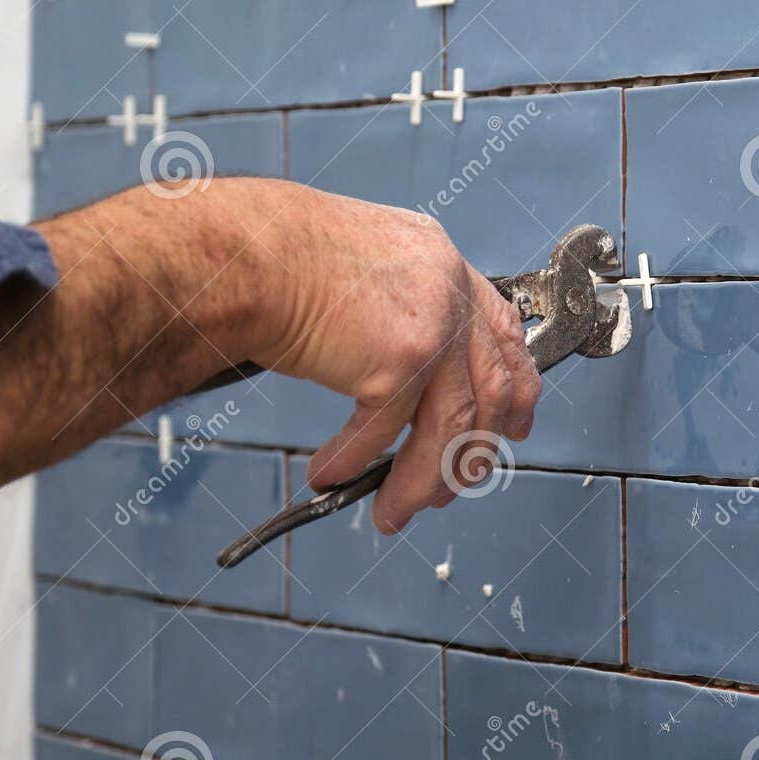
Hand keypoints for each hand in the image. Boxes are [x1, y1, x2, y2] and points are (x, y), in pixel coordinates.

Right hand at [238, 183, 541, 532]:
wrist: (244, 248)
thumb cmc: (276, 253)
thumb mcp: (362, 270)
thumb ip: (395, 311)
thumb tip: (400, 375)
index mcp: (441, 263)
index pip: (502, 333)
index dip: (515, 387)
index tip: (515, 424)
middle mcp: (448, 290)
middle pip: (490, 390)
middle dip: (471, 453)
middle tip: (445, 490)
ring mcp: (432, 326)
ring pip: (451, 427)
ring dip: (421, 481)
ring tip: (392, 511)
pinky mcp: (400, 360)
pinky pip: (385, 433)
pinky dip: (355, 461)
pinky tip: (330, 475)